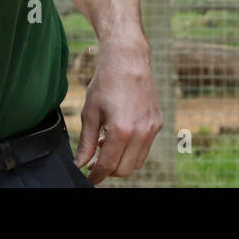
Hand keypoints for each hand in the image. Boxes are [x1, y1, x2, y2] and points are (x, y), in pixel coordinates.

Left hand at [75, 34, 162, 182]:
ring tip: (105, 145)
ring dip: (121, 161)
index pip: (108, 166)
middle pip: (125, 169)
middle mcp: (141, 132)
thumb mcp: (90, 112)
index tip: (88, 178)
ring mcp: (152, 128)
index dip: (96, 176)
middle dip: (109, 170)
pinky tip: (119, 136)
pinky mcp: (157, 123)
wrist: (128, 59)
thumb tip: (80, 164)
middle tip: (94, 161)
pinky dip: (132, 150)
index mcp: (121, 130)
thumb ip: (86, 142)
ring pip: (137, 162)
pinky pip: (145, 148)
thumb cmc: (106, 82)